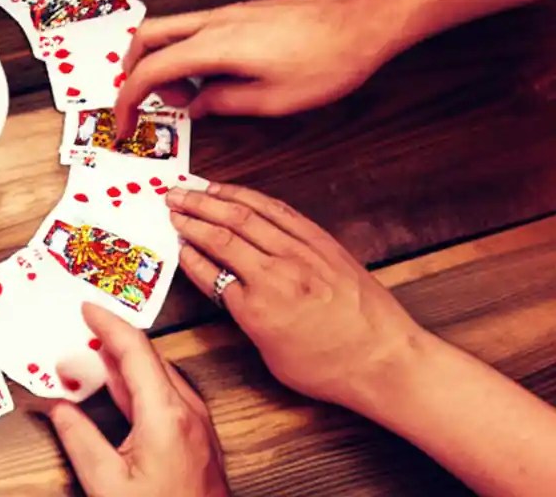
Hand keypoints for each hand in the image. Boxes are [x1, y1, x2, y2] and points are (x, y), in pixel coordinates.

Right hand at [46, 303, 228, 496]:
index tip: (87, 309)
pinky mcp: (199, 437)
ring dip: (124, 364)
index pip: (135, 350)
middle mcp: (187, 411)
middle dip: (110, 343)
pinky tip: (121, 394)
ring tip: (91, 365)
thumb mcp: (106, 483)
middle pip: (147, 358)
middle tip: (77, 342)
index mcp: (165, 415)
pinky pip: (167, 394)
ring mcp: (197, 424)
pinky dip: (139, 384)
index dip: (108, 324)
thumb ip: (79, 439)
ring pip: (158, 375)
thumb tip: (60, 409)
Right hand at [114, 0, 395, 128]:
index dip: (128, 102)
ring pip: (170, 31)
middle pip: (147, 38)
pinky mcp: (242, 14)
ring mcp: (227, 14)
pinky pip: (196, 30)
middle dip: (134, 72)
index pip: (149, 71)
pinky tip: (212, 79)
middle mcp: (214, 23)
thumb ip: (224, 103)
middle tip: (148, 105)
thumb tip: (197, 106)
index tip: (124, 127)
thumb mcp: (273, 100)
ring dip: (163, 63)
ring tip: (191, 97)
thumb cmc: (328, 60)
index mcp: (214, 46)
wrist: (364, 20)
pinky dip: (187, 54)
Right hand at [165, 183, 429, 409]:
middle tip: (170, 200)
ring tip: (192, 188)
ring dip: (214, 198)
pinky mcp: (322, 242)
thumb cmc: (331, 367)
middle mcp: (276, 274)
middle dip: (191, 213)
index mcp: (256, 308)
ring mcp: (301, 253)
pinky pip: (279, 211)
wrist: (385, 359)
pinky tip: (235, 192)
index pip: (208, 269)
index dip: (186, 249)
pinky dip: (251, 197)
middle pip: (221, 232)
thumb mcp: (270, 353)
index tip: (173, 236)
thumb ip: (243, 315)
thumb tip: (224, 285)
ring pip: (248, 214)